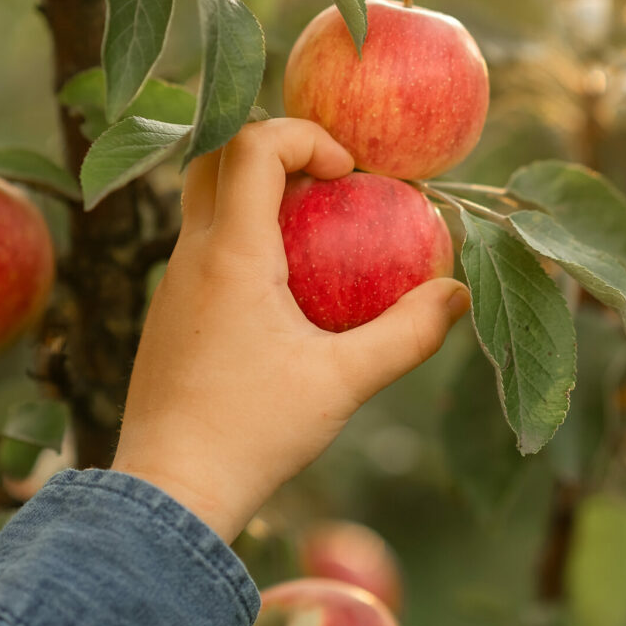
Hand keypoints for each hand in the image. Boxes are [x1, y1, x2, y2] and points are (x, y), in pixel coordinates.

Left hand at [112, 118, 470, 541]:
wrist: (169, 490)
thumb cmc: (255, 434)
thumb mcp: (344, 383)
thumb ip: (408, 334)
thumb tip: (460, 294)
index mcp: (231, 252)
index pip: (252, 144)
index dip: (304, 135)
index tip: (348, 174)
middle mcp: (191, 253)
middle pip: (215, 155)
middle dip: (273, 147)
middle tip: (324, 183)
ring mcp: (169, 281)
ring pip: (202, 198)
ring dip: (255, 191)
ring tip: (312, 233)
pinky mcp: (165, 309)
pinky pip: (200, 243)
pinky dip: (240, 233)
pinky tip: (280, 289)